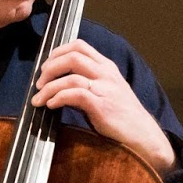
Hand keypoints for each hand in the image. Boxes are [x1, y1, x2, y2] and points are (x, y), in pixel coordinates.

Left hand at [31, 41, 176, 175]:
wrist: (143, 136)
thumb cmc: (123, 117)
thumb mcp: (107, 92)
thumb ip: (86, 85)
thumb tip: (58, 86)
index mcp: (107, 68)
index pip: (80, 46)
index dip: (58, 52)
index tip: (46, 66)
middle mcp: (106, 74)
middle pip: (73, 56)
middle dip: (50, 68)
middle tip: (39, 83)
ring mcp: (105, 89)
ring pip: (71, 76)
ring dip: (49, 87)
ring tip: (39, 99)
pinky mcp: (102, 106)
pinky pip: (74, 94)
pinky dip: (58, 98)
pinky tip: (51, 105)